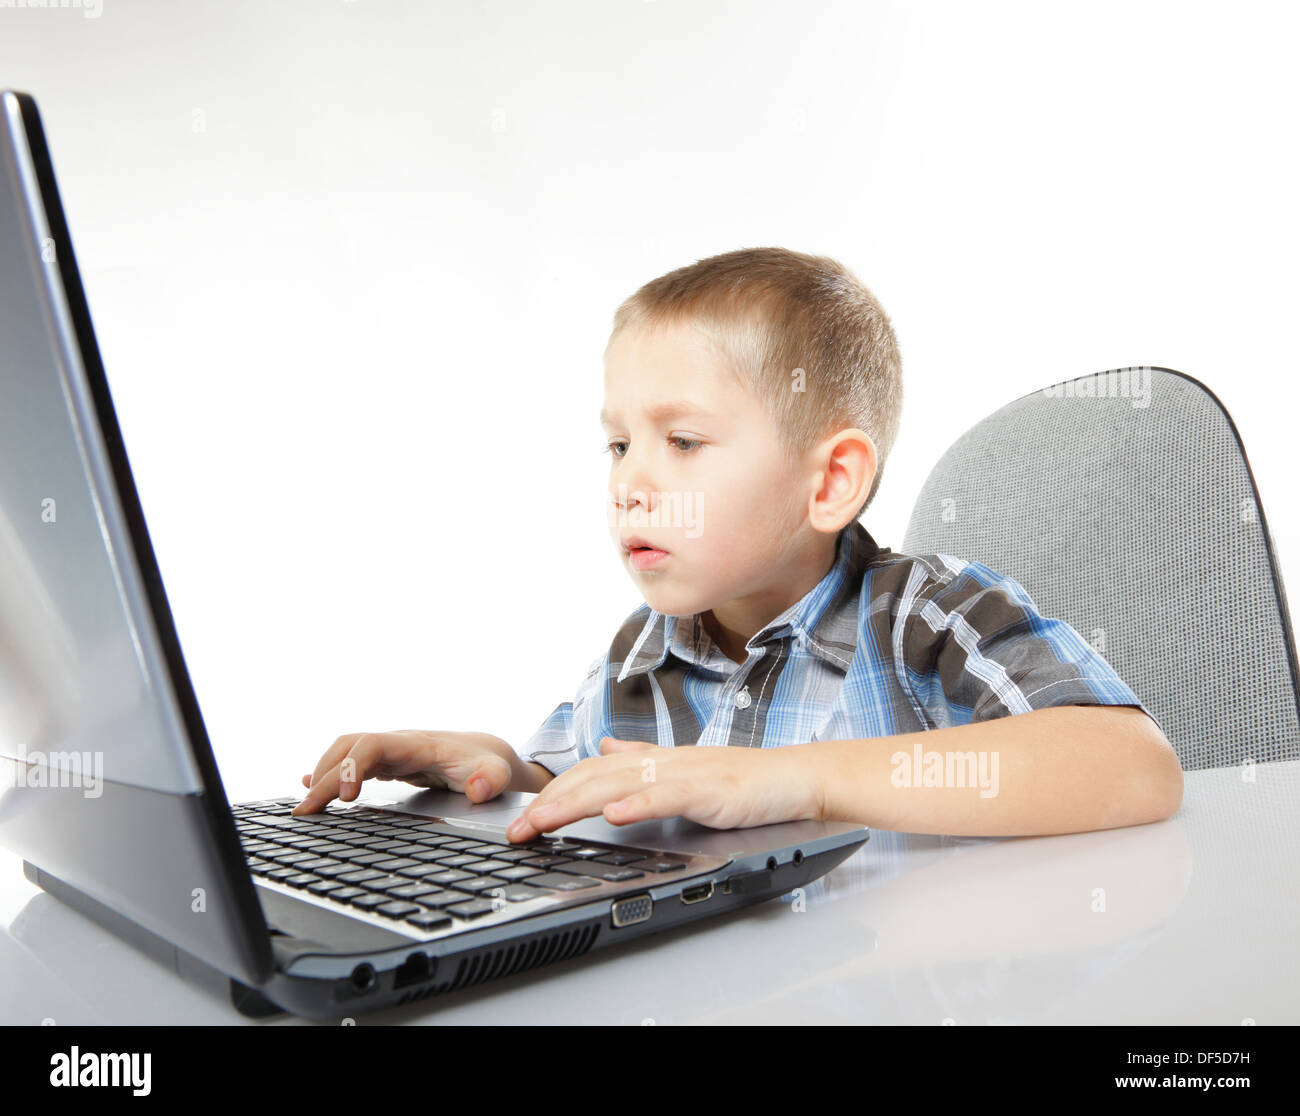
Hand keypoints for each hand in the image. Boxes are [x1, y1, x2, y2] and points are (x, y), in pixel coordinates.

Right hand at [292, 730, 513, 814]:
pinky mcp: (387, 764)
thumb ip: (492, 779)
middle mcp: (397, 744)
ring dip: (321, 776)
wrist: (488, 754)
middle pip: (348, 748)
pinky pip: (350, 764)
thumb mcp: (498, 773)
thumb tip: (478, 790)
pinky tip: (309, 787)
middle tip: (307, 811)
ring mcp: (389, 753)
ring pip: (344, 754)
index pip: (372, 745)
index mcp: (417, 745)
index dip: (353, 766)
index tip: (345, 797)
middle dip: (324, 776)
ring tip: (306, 806)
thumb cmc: (489, 763)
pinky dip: (328, 774)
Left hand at [504, 737, 821, 841]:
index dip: (555, 790)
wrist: (796, 777)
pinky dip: (637, 803)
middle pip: (594, 776)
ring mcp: (685, 773)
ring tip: (544, 820)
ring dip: (577, 802)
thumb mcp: (685, 768)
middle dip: (550, 802)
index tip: (524, 816)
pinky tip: (613, 814)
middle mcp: (663, 761)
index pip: (592, 771)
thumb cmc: (745, 780)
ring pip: (619, 783)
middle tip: (517, 829)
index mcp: (655, 760)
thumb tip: (606, 748)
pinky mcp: (709, 788)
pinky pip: (667, 795)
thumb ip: (644, 759)